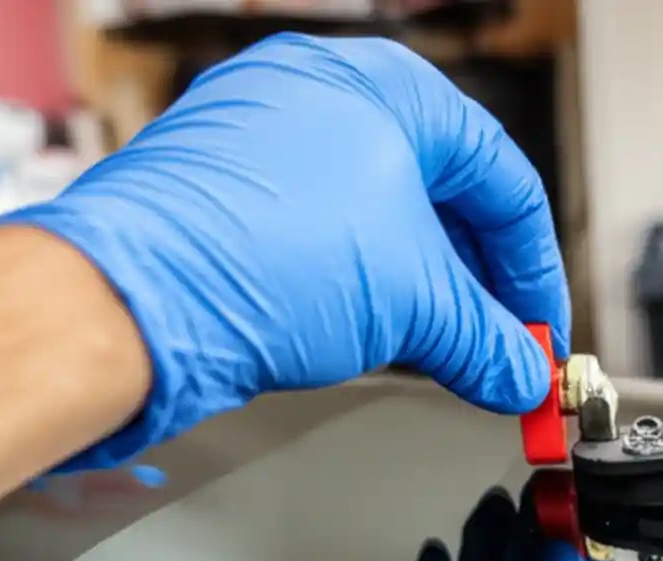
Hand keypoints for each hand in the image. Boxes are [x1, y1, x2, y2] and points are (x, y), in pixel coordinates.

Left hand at [0, 34, 567, 469]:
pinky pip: (325, 234)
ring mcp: (269, 140)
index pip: (501, 178)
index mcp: (384, 86)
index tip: (539, 328)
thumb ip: (486, 341)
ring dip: (424, 292)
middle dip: (478, 285)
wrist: (123, 302)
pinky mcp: (229, 191)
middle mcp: (325, 97)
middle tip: (501, 348)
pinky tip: (379, 335)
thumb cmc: (254, 256)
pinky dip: (365, 286)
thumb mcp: (413, 303)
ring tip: (444, 353)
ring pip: (381, 219)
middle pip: (441, 198)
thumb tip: (518, 371)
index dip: (534, 267)